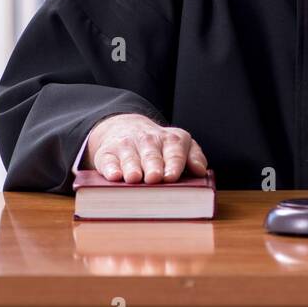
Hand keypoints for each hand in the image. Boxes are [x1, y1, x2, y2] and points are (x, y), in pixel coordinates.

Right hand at [85, 113, 208, 183]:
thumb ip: (194, 157)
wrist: (126, 128)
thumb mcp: (180, 146)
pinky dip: (110, 168)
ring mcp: (126, 145)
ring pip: (130, 157)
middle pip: (152, 155)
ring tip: (134, 178)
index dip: (173, 164)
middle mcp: (148, 140)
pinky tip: (114, 176)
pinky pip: (108, 160)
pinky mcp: (107, 152)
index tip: (172, 177)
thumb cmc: (159, 146)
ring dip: (132, 167)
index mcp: (171, 140)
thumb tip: (201, 171)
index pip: (174, 152)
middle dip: (153, 166)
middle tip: (154, 178)